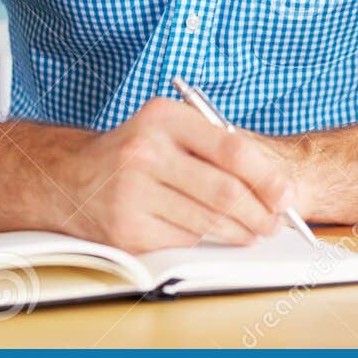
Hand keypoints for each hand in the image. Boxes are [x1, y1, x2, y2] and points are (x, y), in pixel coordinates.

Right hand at [52, 97, 295, 252]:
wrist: (70, 177)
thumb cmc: (137, 151)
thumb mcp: (169, 128)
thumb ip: (215, 144)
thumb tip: (273, 185)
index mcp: (163, 118)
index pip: (230, 148)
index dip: (266, 176)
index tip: (287, 194)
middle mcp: (145, 152)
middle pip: (224, 191)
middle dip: (260, 212)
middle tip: (276, 222)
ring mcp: (132, 193)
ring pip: (208, 221)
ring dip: (240, 231)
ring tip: (254, 230)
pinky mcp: (126, 229)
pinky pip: (184, 239)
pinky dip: (206, 240)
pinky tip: (214, 234)